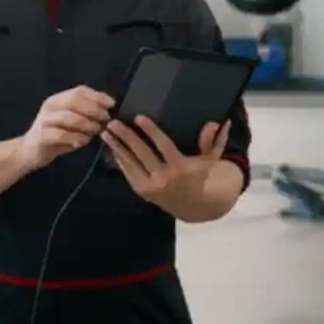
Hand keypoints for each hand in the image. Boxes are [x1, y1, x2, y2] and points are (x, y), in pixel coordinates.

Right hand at [18, 85, 114, 169]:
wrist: (29, 151)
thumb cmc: (55, 136)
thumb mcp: (71, 123)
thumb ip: (85, 115)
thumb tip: (108, 111)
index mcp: (58, 99)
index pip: (79, 91)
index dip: (97, 96)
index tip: (112, 103)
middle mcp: (50, 106)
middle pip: (74, 101)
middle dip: (94, 109)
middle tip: (106, 119)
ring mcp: (44, 120)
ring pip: (68, 117)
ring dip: (86, 124)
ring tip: (96, 131)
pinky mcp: (41, 135)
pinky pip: (60, 134)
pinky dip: (74, 137)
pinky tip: (82, 142)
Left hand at [102, 115, 229, 213]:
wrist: (193, 205)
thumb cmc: (201, 175)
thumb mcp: (210, 159)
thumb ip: (214, 141)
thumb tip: (217, 123)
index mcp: (180, 167)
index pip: (163, 146)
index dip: (151, 131)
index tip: (138, 117)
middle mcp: (164, 177)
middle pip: (141, 153)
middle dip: (126, 137)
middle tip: (113, 122)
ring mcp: (151, 186)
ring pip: (130, 163)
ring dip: (117, 147)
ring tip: (106, 132)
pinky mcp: (142, 191)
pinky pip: (128, 173)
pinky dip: (119, 160)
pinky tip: (112, 147)